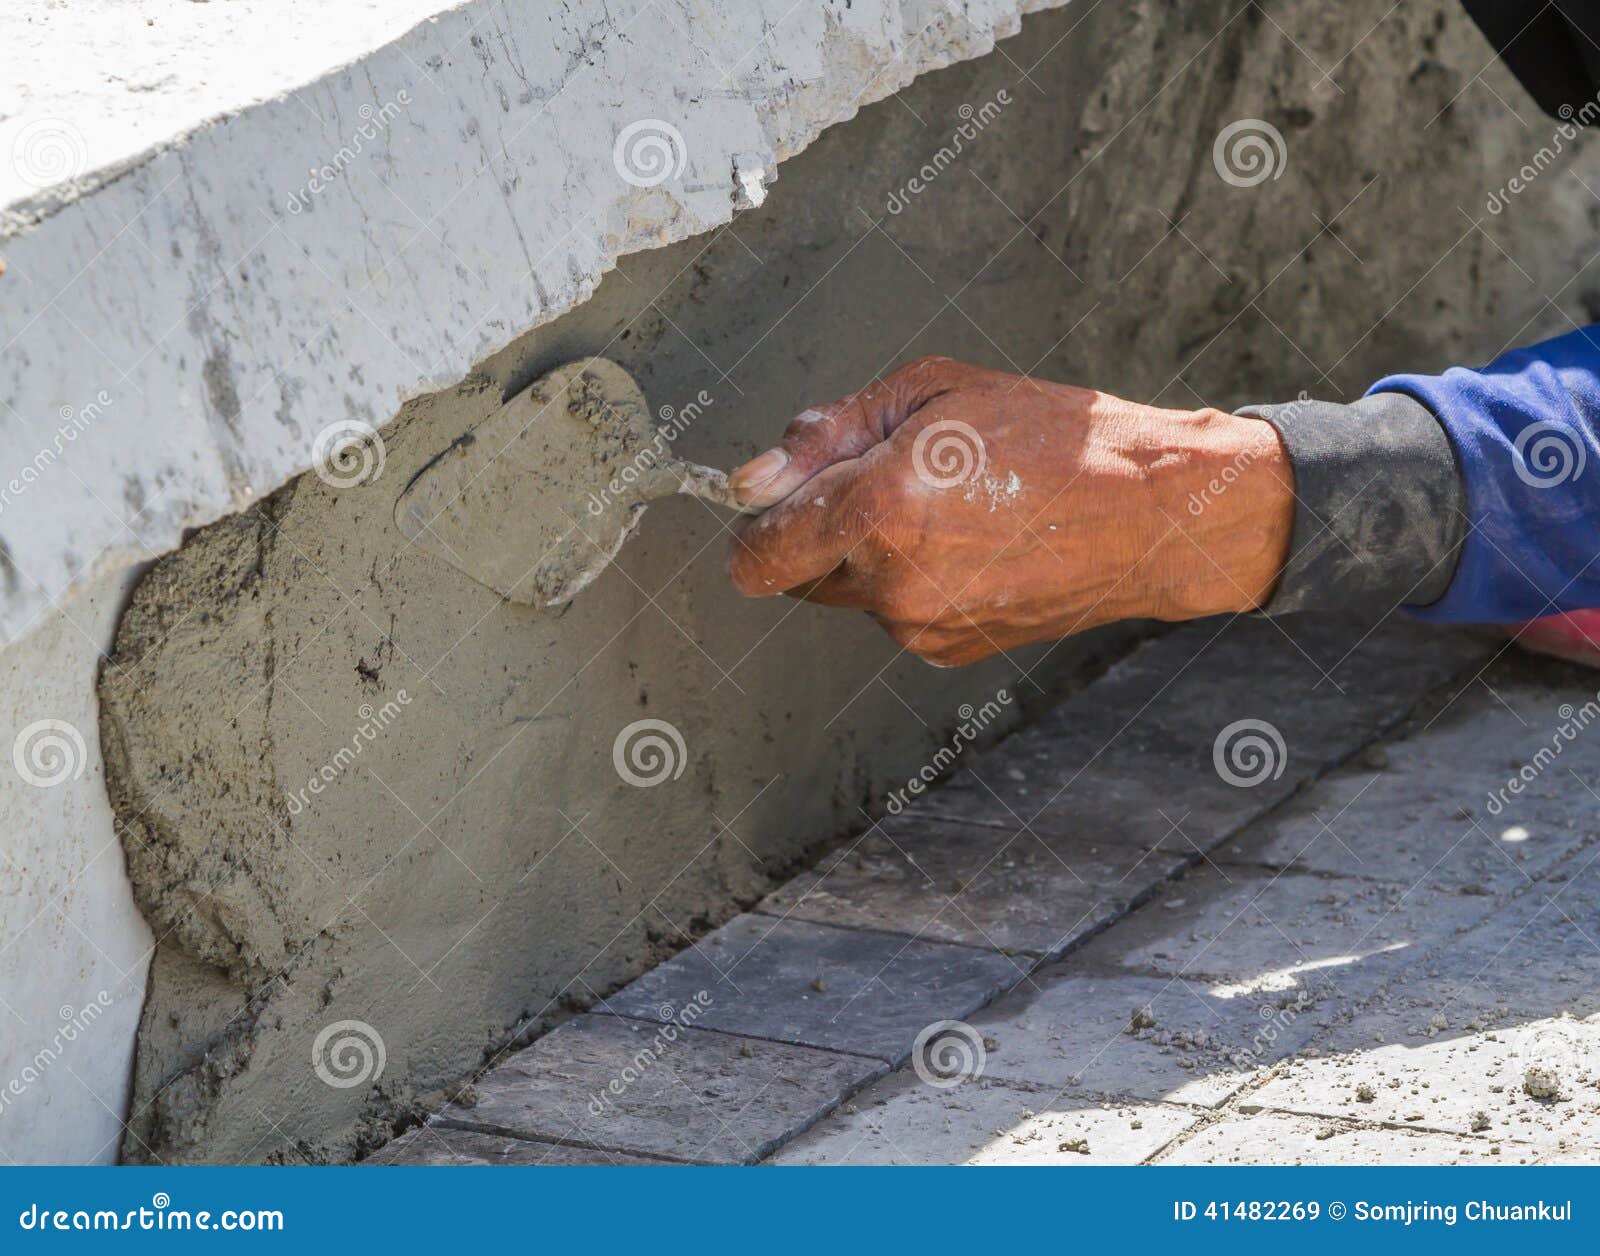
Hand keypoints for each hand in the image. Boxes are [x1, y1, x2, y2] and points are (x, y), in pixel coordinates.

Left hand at [725, 356, 1293, 665]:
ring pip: (851, 592)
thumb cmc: (1052, 438)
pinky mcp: (950, 650)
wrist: (1152, 515)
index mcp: (878, 511)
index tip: (779, 500)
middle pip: (798, 574)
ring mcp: (922, 626)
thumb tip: (753, 477)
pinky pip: (897, 613)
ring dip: (871, 554)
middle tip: (887, 480)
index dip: (756, 526)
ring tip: (949, 507)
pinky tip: (973, 544)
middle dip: (818, 530)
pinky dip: (913, 582)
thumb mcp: (931, 391)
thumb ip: (829, 433)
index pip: (755, 556)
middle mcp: (893, 583)